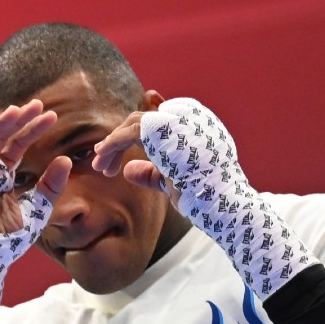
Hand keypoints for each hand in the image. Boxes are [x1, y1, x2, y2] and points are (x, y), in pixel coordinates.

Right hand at [0, 100, 71, 238]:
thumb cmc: (5, 242)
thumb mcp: (35, 211)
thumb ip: (50, 188)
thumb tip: (65, 160)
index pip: (15, 146)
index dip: (32, 131)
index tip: (52, 116)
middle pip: (0, 139)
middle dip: (18, 121)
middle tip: (39, 105)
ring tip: (18, 110)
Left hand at [97, 97, 313, 297]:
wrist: (225, 207)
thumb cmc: (205, 199)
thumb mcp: (175, 181)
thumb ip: (154, 171)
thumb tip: (129, 169)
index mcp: (201, 126)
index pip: (164, 117)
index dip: (138, 132)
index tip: (118, 151)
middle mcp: (195, 119)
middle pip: (148, 118)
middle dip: (121, 138)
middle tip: (102, 162)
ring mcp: (185, 122)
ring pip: (137, 121)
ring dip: (114, 143)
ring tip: (99, 166)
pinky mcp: (170, 132)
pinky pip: (133, 129)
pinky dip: (114, 143)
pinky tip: (102, 158)